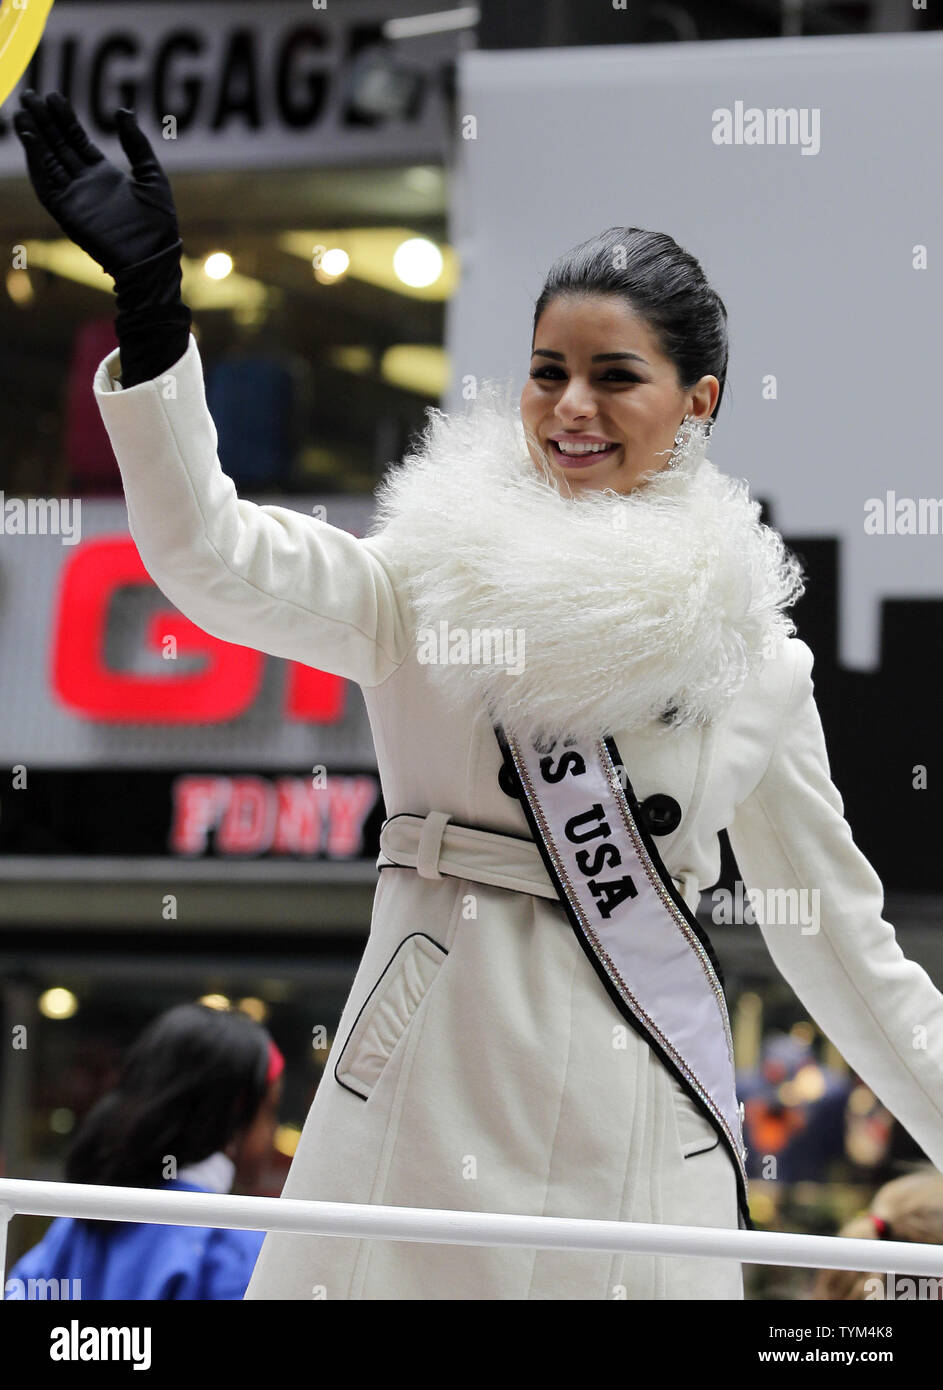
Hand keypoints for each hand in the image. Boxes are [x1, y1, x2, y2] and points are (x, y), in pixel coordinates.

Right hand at [12, 89, 180, 277]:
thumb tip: (122, 111)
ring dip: (34, 138)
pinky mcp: (67, 212)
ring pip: (48, 162)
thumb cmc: (158, 224)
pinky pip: (47, 185)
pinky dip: (37, 163)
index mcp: (104, 175)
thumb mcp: (152, 176)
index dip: (65, 119)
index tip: (53, 96)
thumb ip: (137, 144)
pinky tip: (30, 140)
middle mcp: (85, 184)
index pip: (77, 141)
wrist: (153, 259)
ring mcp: (74, 198)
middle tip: (30, 96)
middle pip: (58, 147)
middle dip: (44, 122)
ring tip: (23, 114)